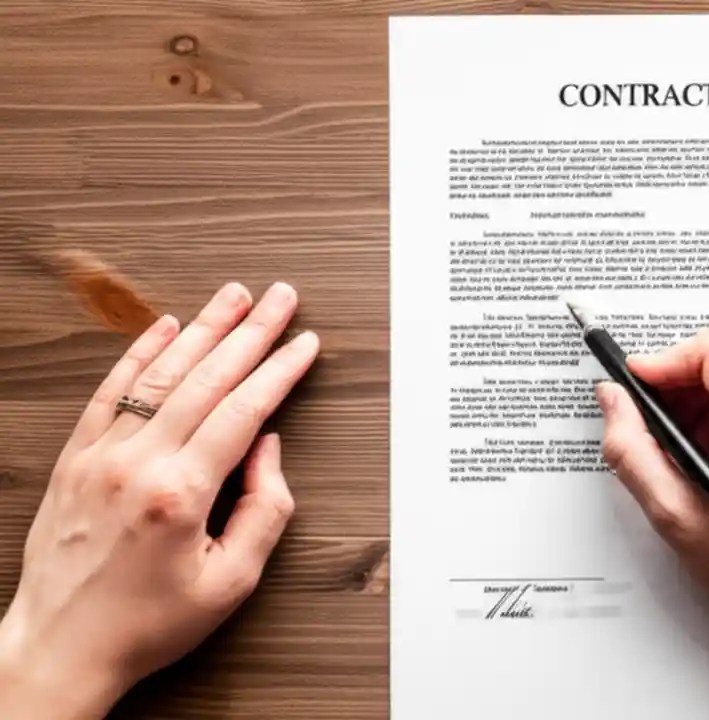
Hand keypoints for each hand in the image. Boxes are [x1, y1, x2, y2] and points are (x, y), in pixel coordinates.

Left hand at [0, 282, 318, 719]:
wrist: (61, 647)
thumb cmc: (148, 624)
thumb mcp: (231, 582)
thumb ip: (265, 511)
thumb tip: (269, 451)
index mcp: (180, 494)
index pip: (244, 410)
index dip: (280, 371)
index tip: (305, 343)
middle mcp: (137, 464)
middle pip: (206, 378)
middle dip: (251, 332)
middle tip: (280, 297)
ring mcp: (99, 457)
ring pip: (159, 374)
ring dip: (202, 329)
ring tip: (233, 296)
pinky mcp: (74, 460)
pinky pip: (109, 392)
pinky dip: (139, 354)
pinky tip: (165, 327)